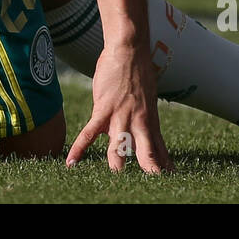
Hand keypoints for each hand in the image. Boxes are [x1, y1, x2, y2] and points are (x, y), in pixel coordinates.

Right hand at [66, 41, 170, 172]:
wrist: (129, 49)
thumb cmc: (138, 72)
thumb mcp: (148, 100)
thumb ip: (144, 119)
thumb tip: (145, 133)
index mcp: (150, 122)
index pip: (159, 152)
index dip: (163, 169)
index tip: (168, 182)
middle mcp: (139, 123)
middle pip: (146, 155)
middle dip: (148, 173)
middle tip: (150, 188)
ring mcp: (121, 117)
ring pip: (119, 148)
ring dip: (117, 164)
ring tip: (115, 180)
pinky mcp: (103, 110)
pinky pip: (89, 133)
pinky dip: (79, 148)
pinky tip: (70, 162)